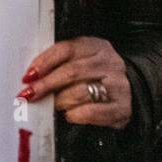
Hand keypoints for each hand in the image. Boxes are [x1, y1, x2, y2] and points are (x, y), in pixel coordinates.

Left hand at [18, 36, 132, 129]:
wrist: (133, 91)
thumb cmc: (97, 76)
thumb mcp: (83, 60)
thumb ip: (61, 64)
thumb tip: (31, 77)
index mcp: (96, 46)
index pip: (66, 49)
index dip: (44, 62)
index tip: (28, 76)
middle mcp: (109, 63)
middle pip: (72, 71)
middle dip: (47, 84)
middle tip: (30, 94)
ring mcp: (117, 85)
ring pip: (81, 92)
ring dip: (60, 101)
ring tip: (52, 106)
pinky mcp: (121, 107)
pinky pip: (93, 112)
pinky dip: (76, 115)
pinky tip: (69, 115)